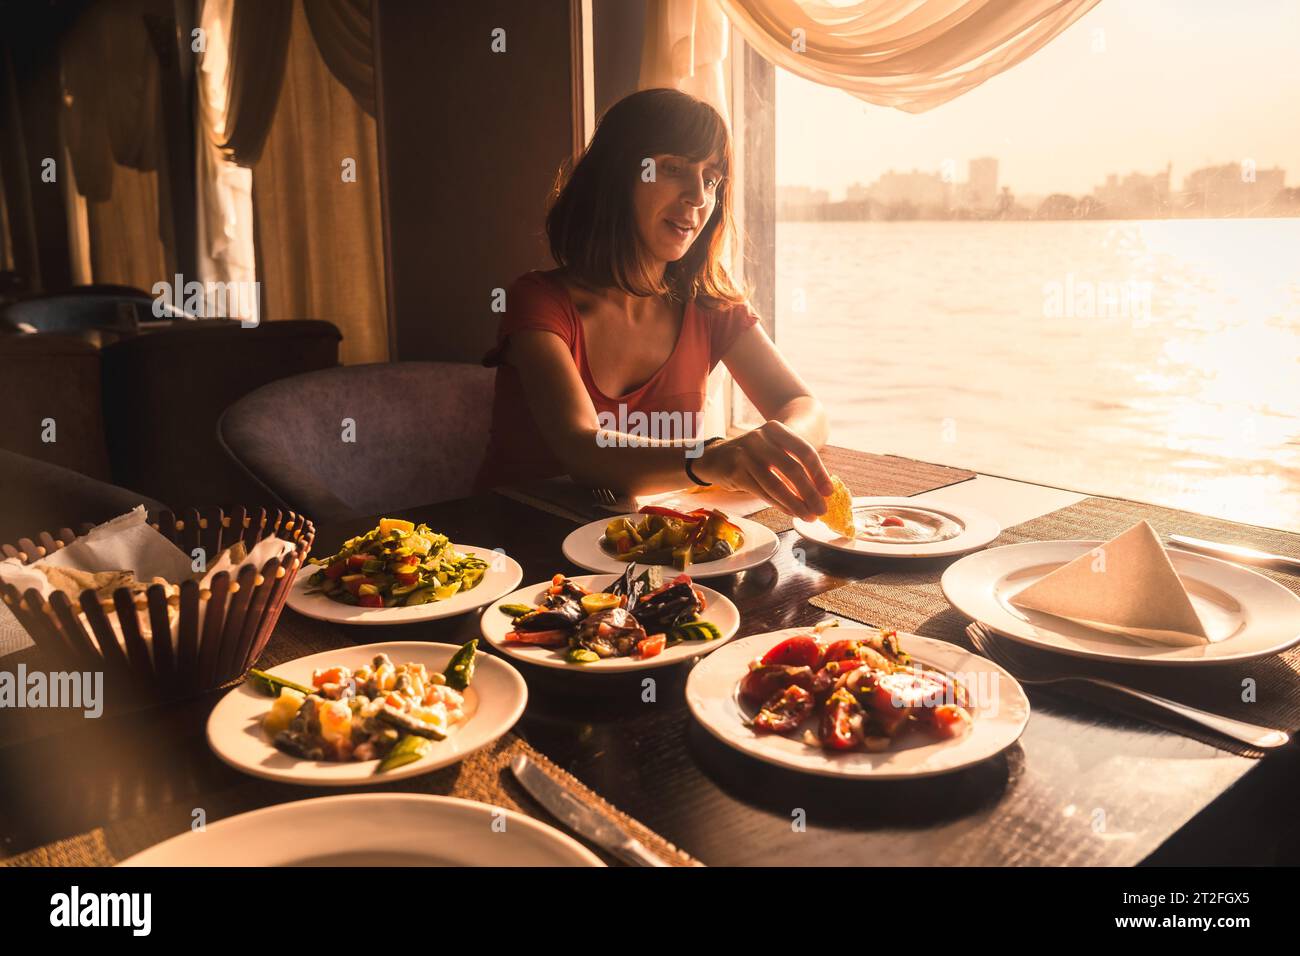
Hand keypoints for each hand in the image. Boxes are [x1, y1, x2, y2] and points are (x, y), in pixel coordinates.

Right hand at [694, 422, 834, 520]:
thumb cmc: (753, 455)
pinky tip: (791, 512)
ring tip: (809, 515)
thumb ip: (794, 463)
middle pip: (792, 469)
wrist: (715, 456)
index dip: (818, 473)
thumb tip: (820, 491)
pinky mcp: (736, 472)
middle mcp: (760, 439)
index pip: (803, 451)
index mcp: (775, 429)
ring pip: (776, 485)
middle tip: (822, 509)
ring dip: (795, 504)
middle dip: (810, 493)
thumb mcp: (773, 449)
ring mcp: (746, 455)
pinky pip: (763, 493)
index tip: (829, 491)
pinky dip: (780, 505)